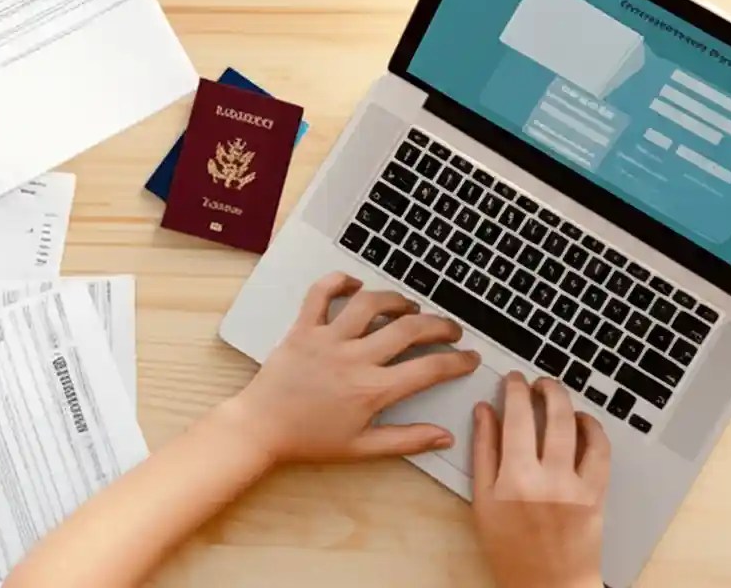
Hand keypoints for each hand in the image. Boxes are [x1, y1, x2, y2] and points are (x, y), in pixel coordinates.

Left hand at [219, 272, 480, 464]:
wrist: (260, 428)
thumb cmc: (308, 440)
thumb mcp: (362, 448)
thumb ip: (406, 440)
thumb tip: (445, 437)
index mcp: (372, 390)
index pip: (428, 369)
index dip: (457, 362)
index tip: (469, 358)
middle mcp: (353, 358)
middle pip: (409, 329)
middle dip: (440, 326)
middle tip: (451, 330)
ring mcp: (327, 339)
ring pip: (371, 303)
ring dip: (397, 300)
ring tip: (410, 307)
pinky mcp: (303, 328)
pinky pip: (321, 293)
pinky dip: (340, 282)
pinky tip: (356, 286)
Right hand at [472, 372, 609, 587]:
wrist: (549, 584)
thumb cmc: (510, 549)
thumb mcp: (482, 501)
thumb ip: (483, 452)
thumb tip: (484, 411)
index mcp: (513, 479)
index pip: (515, 417)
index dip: (515, 390)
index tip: (513, 379)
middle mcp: (547, 478)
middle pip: (551, 414)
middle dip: (546, 388)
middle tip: (538, 382)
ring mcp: (576, 486)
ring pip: (578, 428)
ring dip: (570, 404)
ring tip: (559, 398)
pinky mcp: (596, 494)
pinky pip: (601, 451)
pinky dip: (593, 430)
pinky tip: (583, 424)